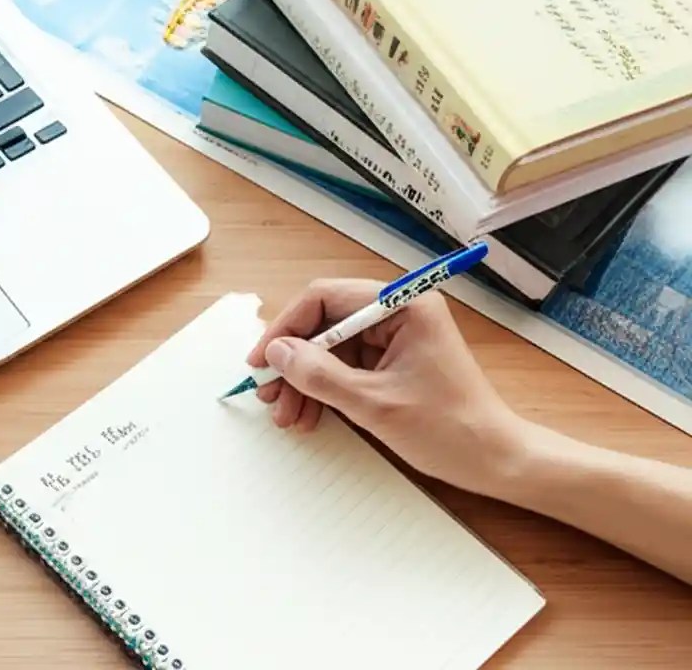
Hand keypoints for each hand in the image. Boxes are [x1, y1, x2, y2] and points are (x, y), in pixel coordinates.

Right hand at [246, 279, 554, 497]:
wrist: (495, 460)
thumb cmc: (448, 429)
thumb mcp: (373, 404)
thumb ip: (320, 374)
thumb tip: (278, 353)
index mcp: (403, 306)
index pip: (325, 298)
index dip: (286, 328)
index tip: (262, 361)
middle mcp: (399, 312)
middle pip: (325, 323)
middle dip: (294, 361)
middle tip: (269, 395)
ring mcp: (397, 337)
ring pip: (331, 349)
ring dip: (305, 380)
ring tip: (287, 415)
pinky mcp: (395, 361)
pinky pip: (346, 367)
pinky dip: (325, 389)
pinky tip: (309, 414)